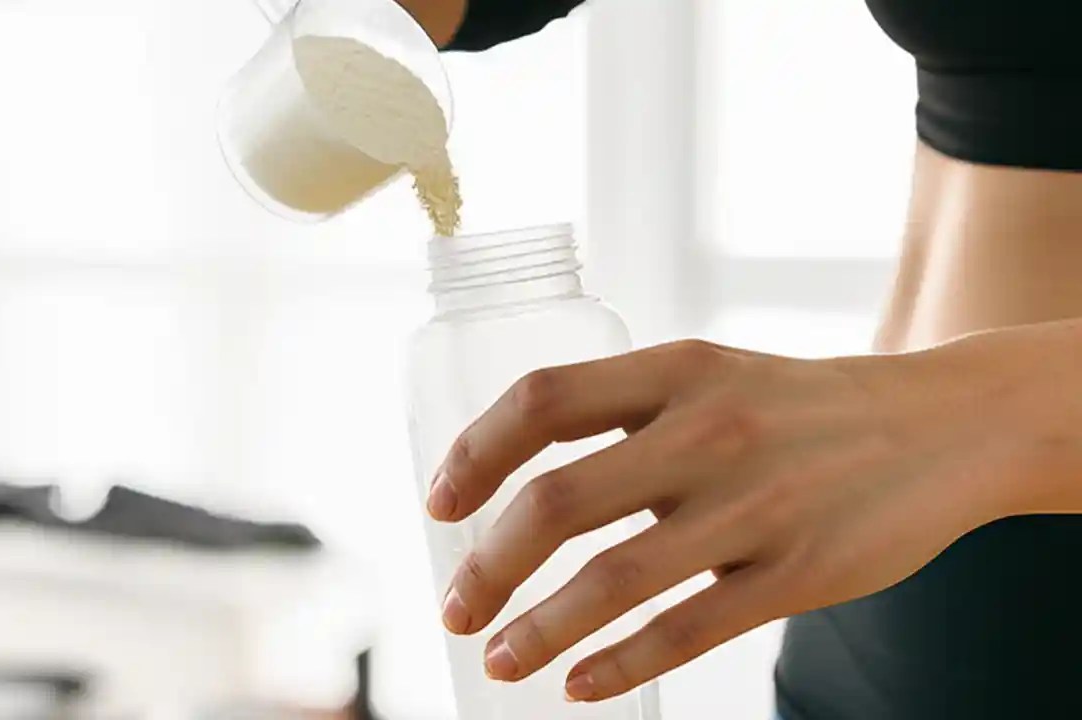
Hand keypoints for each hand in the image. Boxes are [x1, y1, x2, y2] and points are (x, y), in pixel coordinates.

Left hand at [427, 336, 1052, 701]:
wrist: (940, 427)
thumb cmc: (796, 407)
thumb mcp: (711, 375)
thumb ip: (624, 412)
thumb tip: (518, 482)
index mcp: (676, 370)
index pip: (541, 401)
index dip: (474, 454)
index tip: (439, 504)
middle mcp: (707, 432)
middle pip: (558, 501)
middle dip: (488, 565)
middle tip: (454, 608)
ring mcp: (754, 507)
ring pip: (615, 580)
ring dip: (540, 629)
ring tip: (499, 660)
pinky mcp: (796, 574)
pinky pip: (687, 631)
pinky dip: (620, 664)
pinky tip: (580, 685)